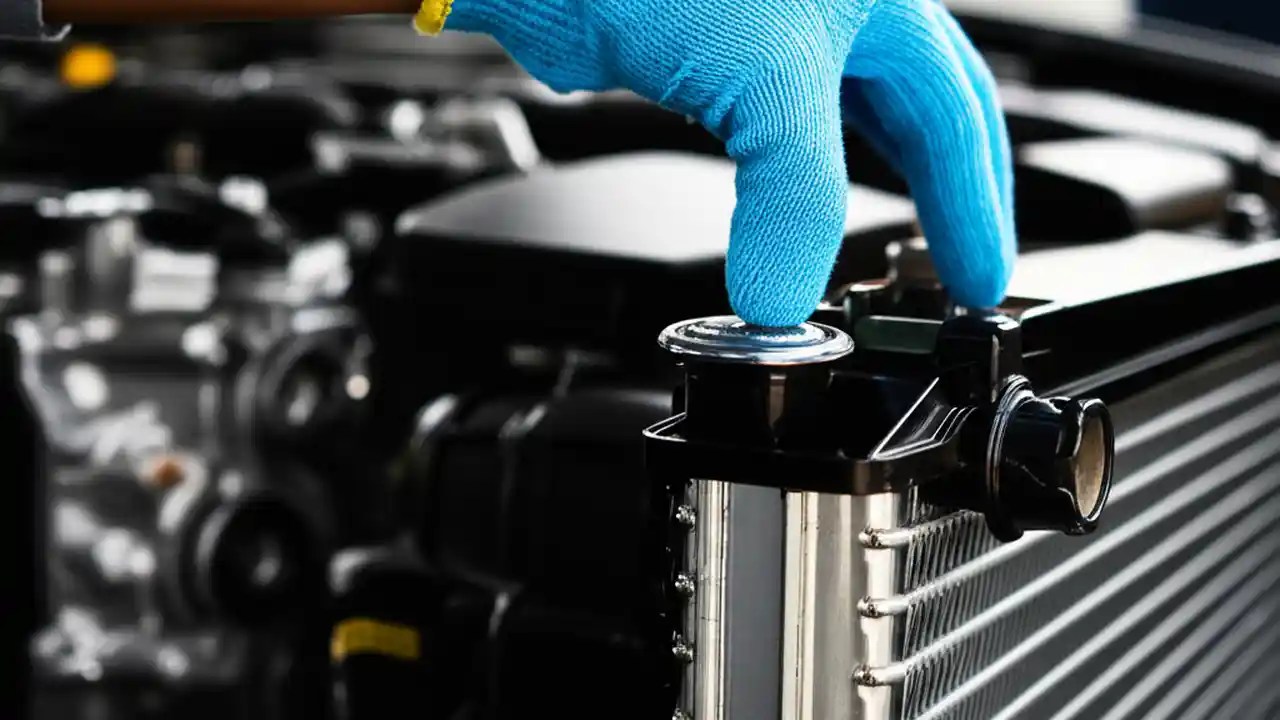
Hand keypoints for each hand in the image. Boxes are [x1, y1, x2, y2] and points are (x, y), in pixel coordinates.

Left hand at [421, 0, 1014, 325]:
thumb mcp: (768, 79)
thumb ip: (796, 199)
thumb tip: (782, 300)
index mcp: (882, 1)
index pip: (953, 117)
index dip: (972, 208)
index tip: (978, 283)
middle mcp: (839, 11)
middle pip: (917, 113)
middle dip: (940, 196)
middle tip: (949, 274)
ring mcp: (775, 33)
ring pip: (849, 123)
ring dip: (870, 189)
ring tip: (887, 249)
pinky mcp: (712, 60)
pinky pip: (776, 135)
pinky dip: (791, 186)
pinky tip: (789, 210)